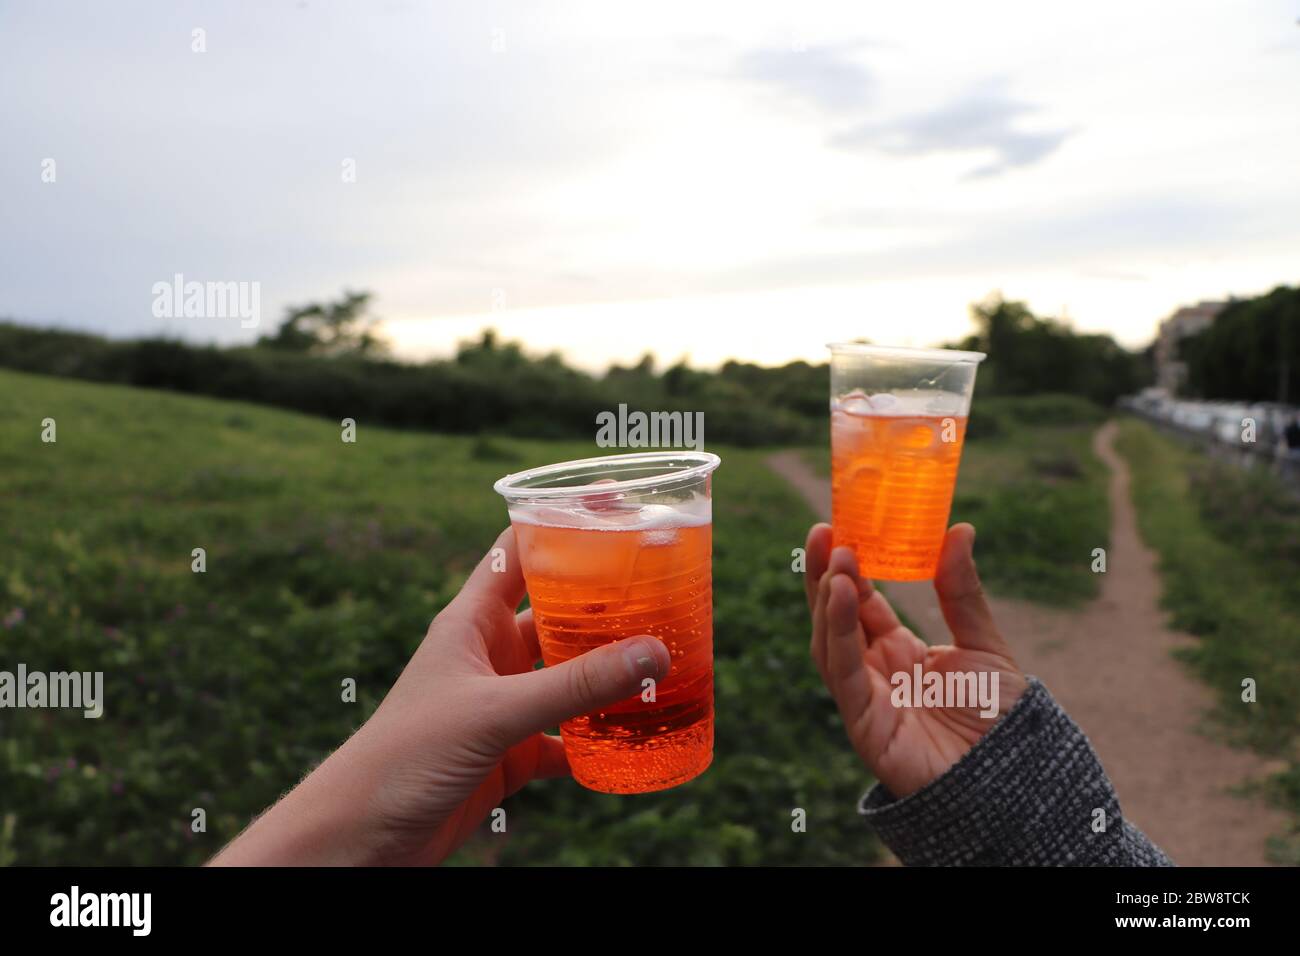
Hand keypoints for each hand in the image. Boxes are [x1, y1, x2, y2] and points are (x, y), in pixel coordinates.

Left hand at [211, 528, 669, 865]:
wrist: (359, 840)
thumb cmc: (402, 758)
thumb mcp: (495, 713)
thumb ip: (573, 686)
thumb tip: (654, 653)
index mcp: (472, 621)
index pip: (520, 552)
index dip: (562, 524)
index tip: (614, 504)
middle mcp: (490, 656)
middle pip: (558, 612)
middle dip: (607, 604)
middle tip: (666, 590)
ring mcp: (502, 706)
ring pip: (569, 676)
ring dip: (610, 672)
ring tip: (668, 659)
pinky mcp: (511, 754)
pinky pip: (568, 738)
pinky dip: (600, 738)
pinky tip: (636, 737)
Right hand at [805, 522, 1026, 798]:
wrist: (1012, 776)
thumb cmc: (999, 717)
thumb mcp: (983, 641)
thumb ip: (962, 590)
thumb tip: (959, 528)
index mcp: (898, 651)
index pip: (861, 602)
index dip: (848, 567)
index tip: (840, 526)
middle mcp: (873, 671)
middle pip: (835, 616)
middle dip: (825, 574)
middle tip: (822, 530)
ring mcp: (864, 696)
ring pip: (830, 640)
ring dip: (828, 596)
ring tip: (836, 554)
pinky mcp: (862, 721)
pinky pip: (842, 670)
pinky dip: (837, 631)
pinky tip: (841, 594)